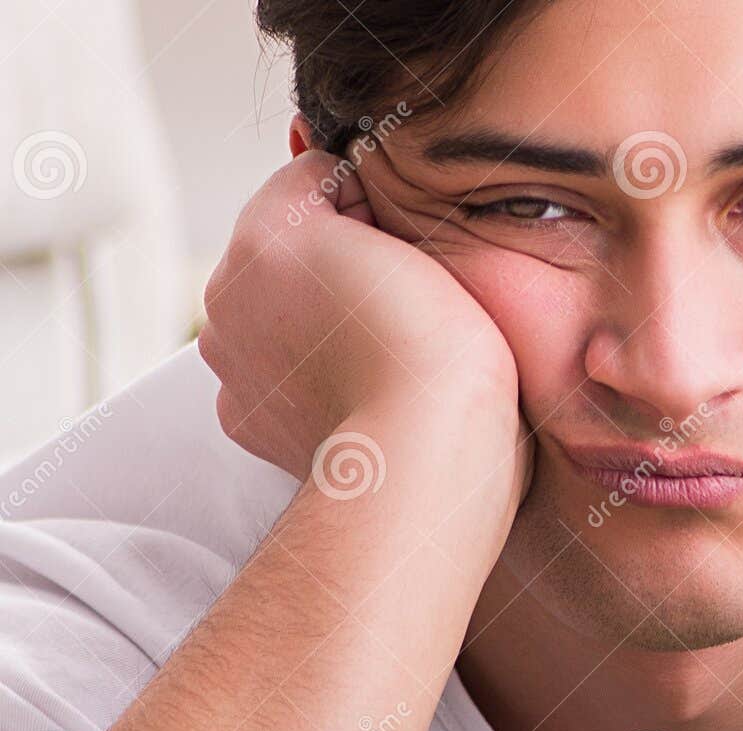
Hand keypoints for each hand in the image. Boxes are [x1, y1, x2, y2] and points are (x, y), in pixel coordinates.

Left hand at [198, 131, 531, 522]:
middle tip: (403, 309)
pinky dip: (308, 380)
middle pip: (292, 251)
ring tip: (383, 358)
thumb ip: (373, 200)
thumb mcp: (417, 235)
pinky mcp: (245, 419)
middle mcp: (226, 290)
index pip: (320, 182)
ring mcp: (230, 360)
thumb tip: (346, 193)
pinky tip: (358, 395)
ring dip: (321, 324)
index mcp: (264, 232)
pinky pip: (276, 376)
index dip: (376, 210)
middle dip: (338, 267)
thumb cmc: (438, 350)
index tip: (409, 255)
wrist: (425, 458)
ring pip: (280, 314)